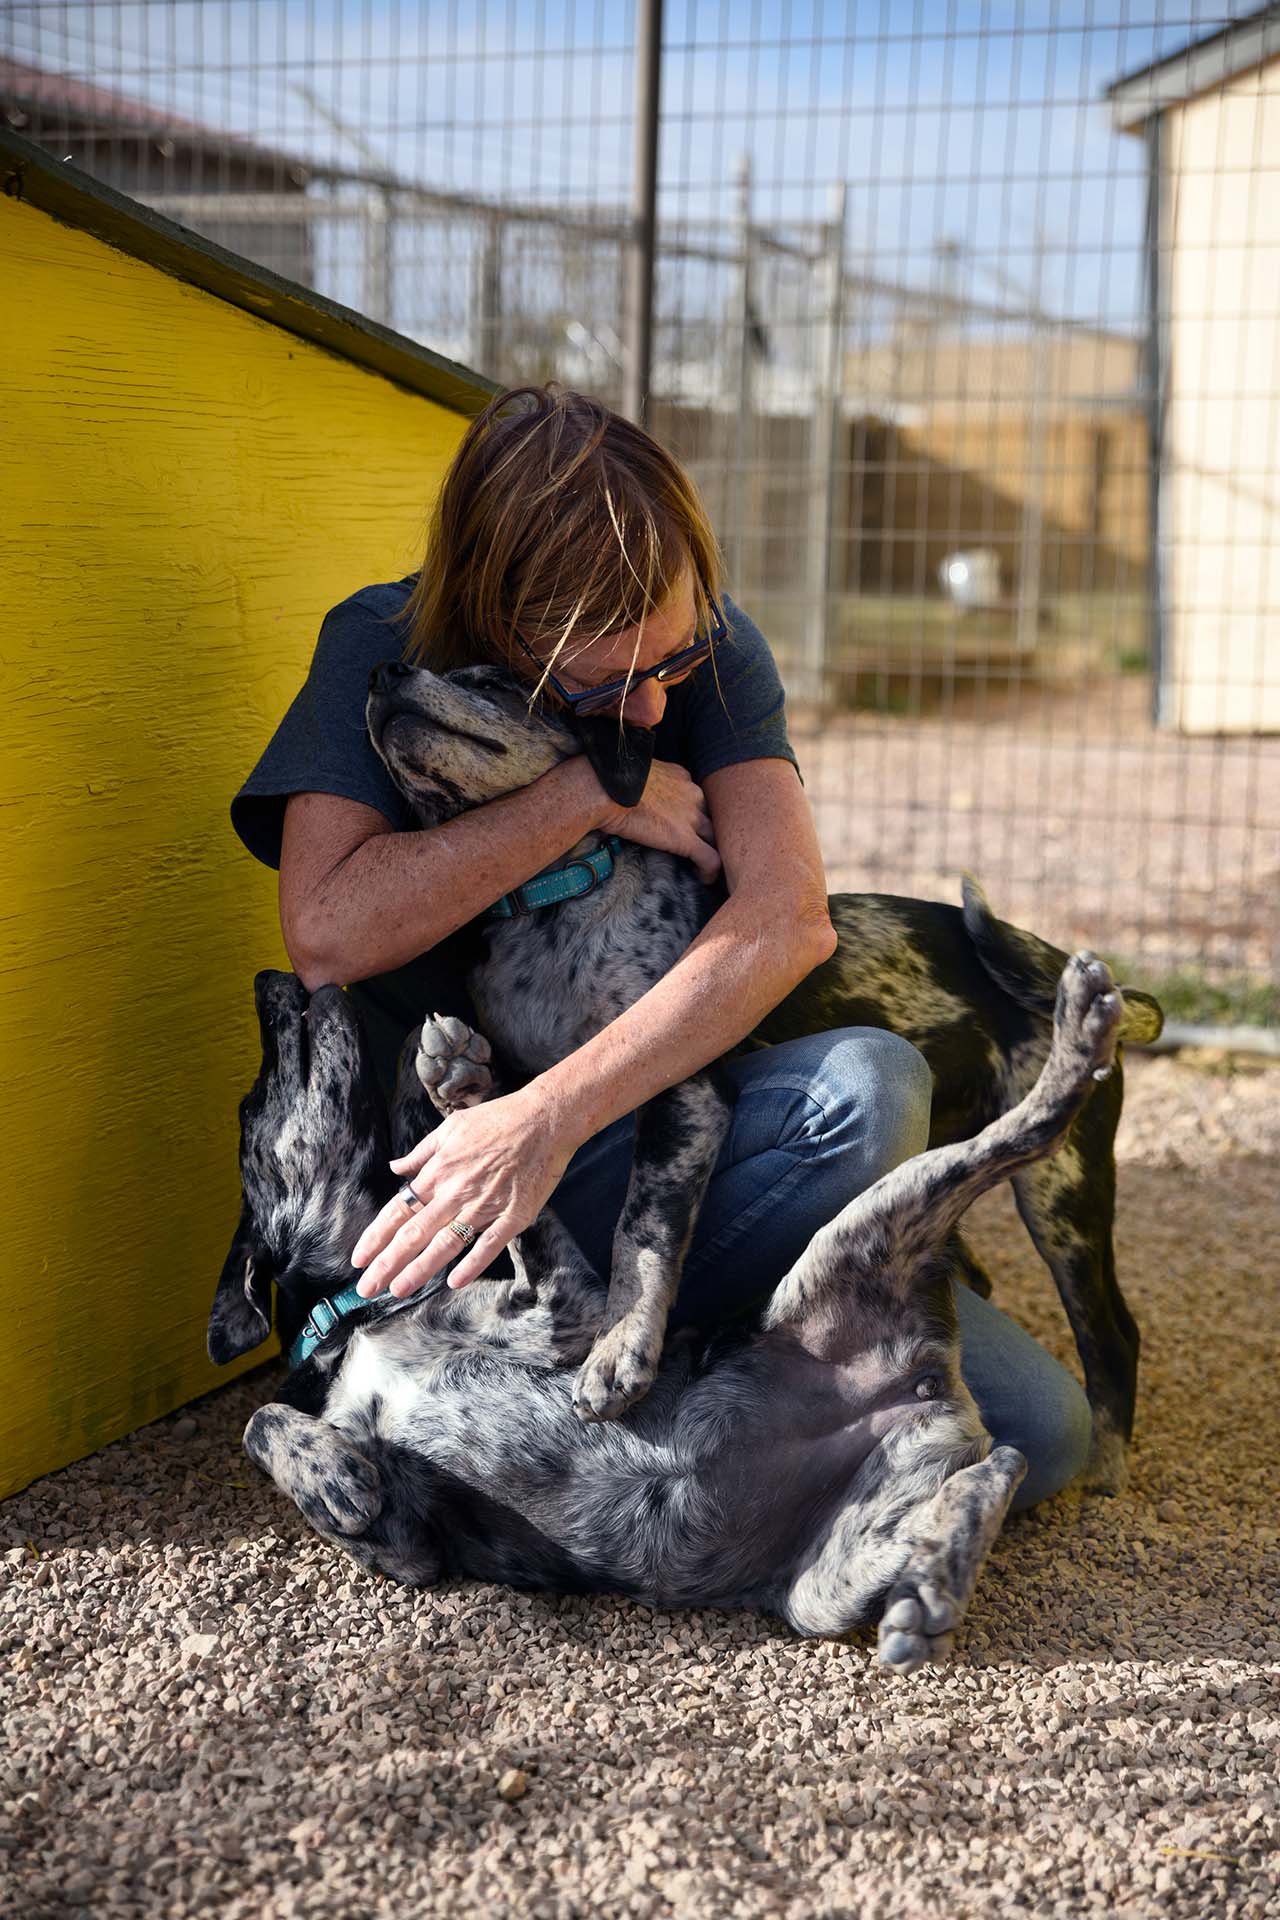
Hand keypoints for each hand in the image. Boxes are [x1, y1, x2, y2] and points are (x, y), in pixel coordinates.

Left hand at [350, 1085, 576, 1298]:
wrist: (544, 1119)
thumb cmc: (497, 1120)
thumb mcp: (451, 1128)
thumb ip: (421, 1152)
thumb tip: (395, 1168)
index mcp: (438, 1172)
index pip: (398, 1211)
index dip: (376, 1237)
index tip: (359, 1258)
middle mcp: (456, 1192)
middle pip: (414, 1233)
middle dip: (387, 1263)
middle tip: (366, 1288)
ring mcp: (485, 1206)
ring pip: (445, 1243)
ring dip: (419, 1269)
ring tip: (397, 1290)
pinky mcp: (513, 1215)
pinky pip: (489, 1244)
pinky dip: (472, 1264)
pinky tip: (454, 1282)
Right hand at [597, 757, 720, 884]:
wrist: (603, 791)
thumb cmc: (609, 783)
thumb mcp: (635, 776)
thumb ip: (644, 787)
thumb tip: (630, 801)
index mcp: (679, 777)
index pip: (695, 798)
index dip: (692, 813)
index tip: (684, 824)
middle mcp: (691, 794)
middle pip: (709, 816)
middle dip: (706, 832)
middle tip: (698, 846)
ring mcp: (691, 817)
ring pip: (714, 837)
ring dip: (711, 850)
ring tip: (703, 865)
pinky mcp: (685, 839)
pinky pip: (710, 858)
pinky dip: (710, 871)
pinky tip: (705, 879)